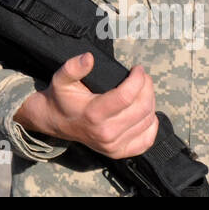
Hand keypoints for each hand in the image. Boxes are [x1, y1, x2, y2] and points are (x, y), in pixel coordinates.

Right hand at [14, 52, 158, 158]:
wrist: (57, 122)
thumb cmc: (62, 98)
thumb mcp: (61, 79)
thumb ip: (73, 67)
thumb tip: (89, 57)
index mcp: (93, 114)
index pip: (126, 96)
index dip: (138, 79)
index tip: (137, 69)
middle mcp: (105, 133)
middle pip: (141, 108)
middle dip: (147, 87)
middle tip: (143, 77)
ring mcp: (113, 145)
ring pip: (147, 121)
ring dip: (150, 101)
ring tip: (143, 90)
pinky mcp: (119, 152)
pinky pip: (147, 140)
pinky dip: (151, 124)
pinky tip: (145, 111)